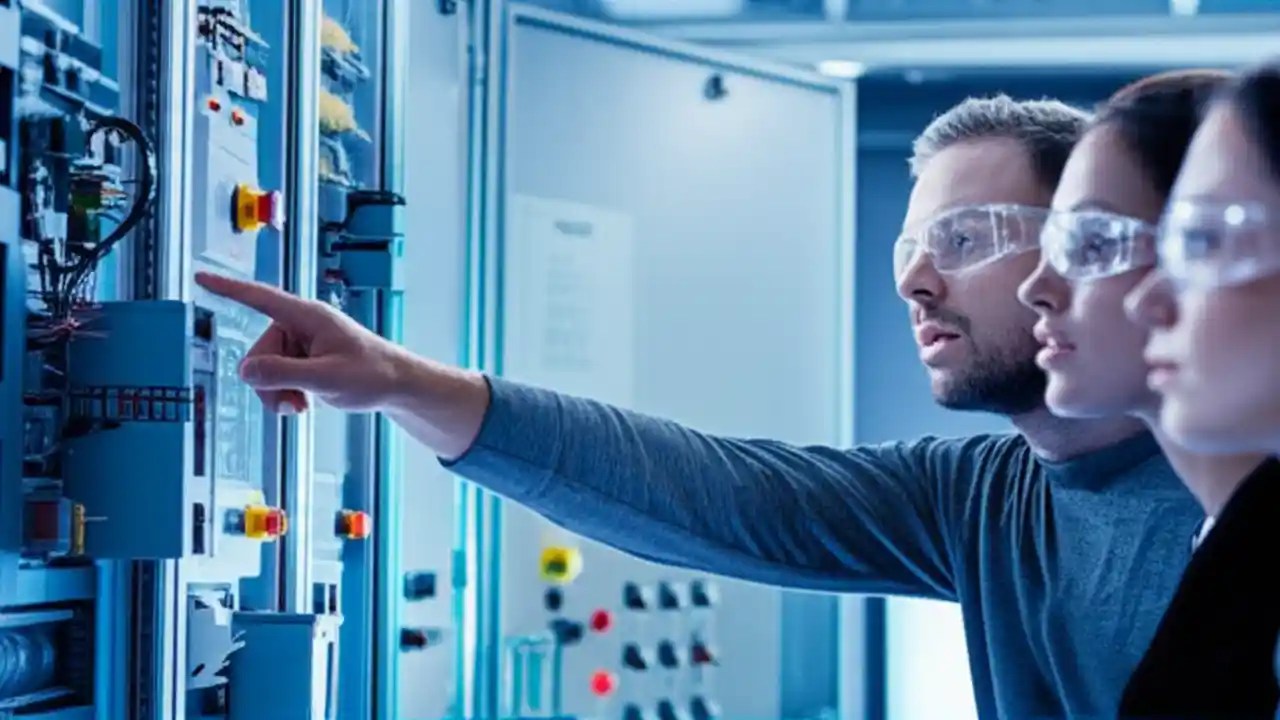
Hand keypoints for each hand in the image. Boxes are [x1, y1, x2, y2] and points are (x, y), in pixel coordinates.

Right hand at [194, 272, 405, 413]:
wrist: (396, 386)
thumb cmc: (373, 374)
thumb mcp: (327, 378)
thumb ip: (285, 374)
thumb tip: (245, 372)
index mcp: (307, 318)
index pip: (260, 298)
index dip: (228, 288)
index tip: (201, 277)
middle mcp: (300, 327)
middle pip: (258, 353)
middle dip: (269, 383)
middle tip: (296, 404)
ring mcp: (301, 344)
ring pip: (264, 371)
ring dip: (278, 393)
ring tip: (303, 405)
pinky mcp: (303, 360)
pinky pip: (276, 378)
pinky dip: (285, 394)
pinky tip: (304, 403)